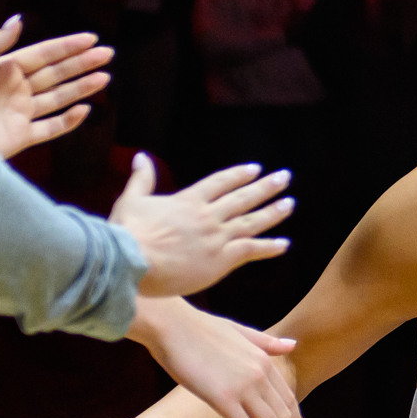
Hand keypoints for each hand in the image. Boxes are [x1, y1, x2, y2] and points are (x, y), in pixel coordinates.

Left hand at [0, 16, 113, 159]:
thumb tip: (18, 19)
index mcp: (4, 70)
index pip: (43, 54)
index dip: (67, 46)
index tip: (91, 38)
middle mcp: (17, 89)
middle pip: (56, 74)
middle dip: (82, 64)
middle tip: (108, 54)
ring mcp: (21, 113)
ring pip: (59, 98)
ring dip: (82, 88)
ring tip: (105, 78)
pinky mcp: (23, 136)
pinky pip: (51, 128)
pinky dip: (69, 121)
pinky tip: (85, 110)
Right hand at [110, 156, 294, 296]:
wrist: (130, 261)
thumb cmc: (126, 233)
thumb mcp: (131, 200)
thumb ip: (141, 179)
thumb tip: (141, 156)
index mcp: (188, 201)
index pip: (220, 183)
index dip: (238, 175)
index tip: (255, 169)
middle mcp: (207, 216)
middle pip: (243, 198)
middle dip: (266, 187)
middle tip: (285, 177)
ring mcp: (217, 237)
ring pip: (252, 221)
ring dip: (273, 212)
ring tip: (290, 203)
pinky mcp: (221, 260)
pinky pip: (251, 250)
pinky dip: (269, 247)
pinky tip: (284, 244)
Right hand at [127, 296, 304, 417]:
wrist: (171, 324)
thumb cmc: (198, 327)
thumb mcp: (239, 331)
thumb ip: (266, 342)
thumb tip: (292, 345)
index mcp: (264, 360)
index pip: (288, 399)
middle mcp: (259, 374)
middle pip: (284, 416)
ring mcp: (243, 386)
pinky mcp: (222, 397)